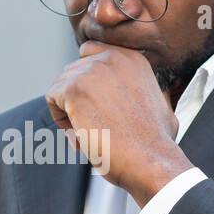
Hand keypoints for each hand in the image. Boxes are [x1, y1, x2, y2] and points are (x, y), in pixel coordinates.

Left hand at [45, 41, 192, 205]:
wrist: (151, 159)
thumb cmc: (157, 142)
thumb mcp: (160, 103)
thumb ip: (145, 90)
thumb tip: (147, 93)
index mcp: (131, 58)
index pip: (92, 54)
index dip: (89, 82)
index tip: (96, 106)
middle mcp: (111, 58)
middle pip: (74, 71)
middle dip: (78, 99)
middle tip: (92, 126)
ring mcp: (91, 71)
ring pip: (62, 85)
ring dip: (69, 111)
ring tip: (88, 136)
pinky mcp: (74, 89)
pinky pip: (52, 97)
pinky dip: (61, 120)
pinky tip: (80, 137)